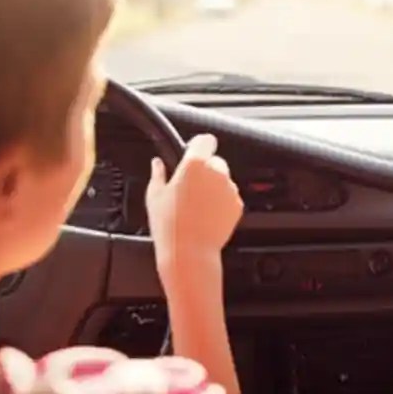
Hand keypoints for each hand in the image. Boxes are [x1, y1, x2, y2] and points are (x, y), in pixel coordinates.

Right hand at [146, 134, 242, 283]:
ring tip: (197, 205)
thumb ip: (158, 174)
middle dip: (205, 169)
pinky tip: (206, 215)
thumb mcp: (155, 196)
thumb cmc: (169, 226)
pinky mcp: (238, 205)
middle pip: (215, 161)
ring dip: (214, 186)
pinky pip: (230, 196)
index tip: (193, 151)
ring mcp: (230, 189)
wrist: (189, 253)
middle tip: (189, 187)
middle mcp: (216, 173)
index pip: (205, 140)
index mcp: (194, 165)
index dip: (199, 145)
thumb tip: (157, 163)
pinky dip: (221, 201)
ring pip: (223, 179)